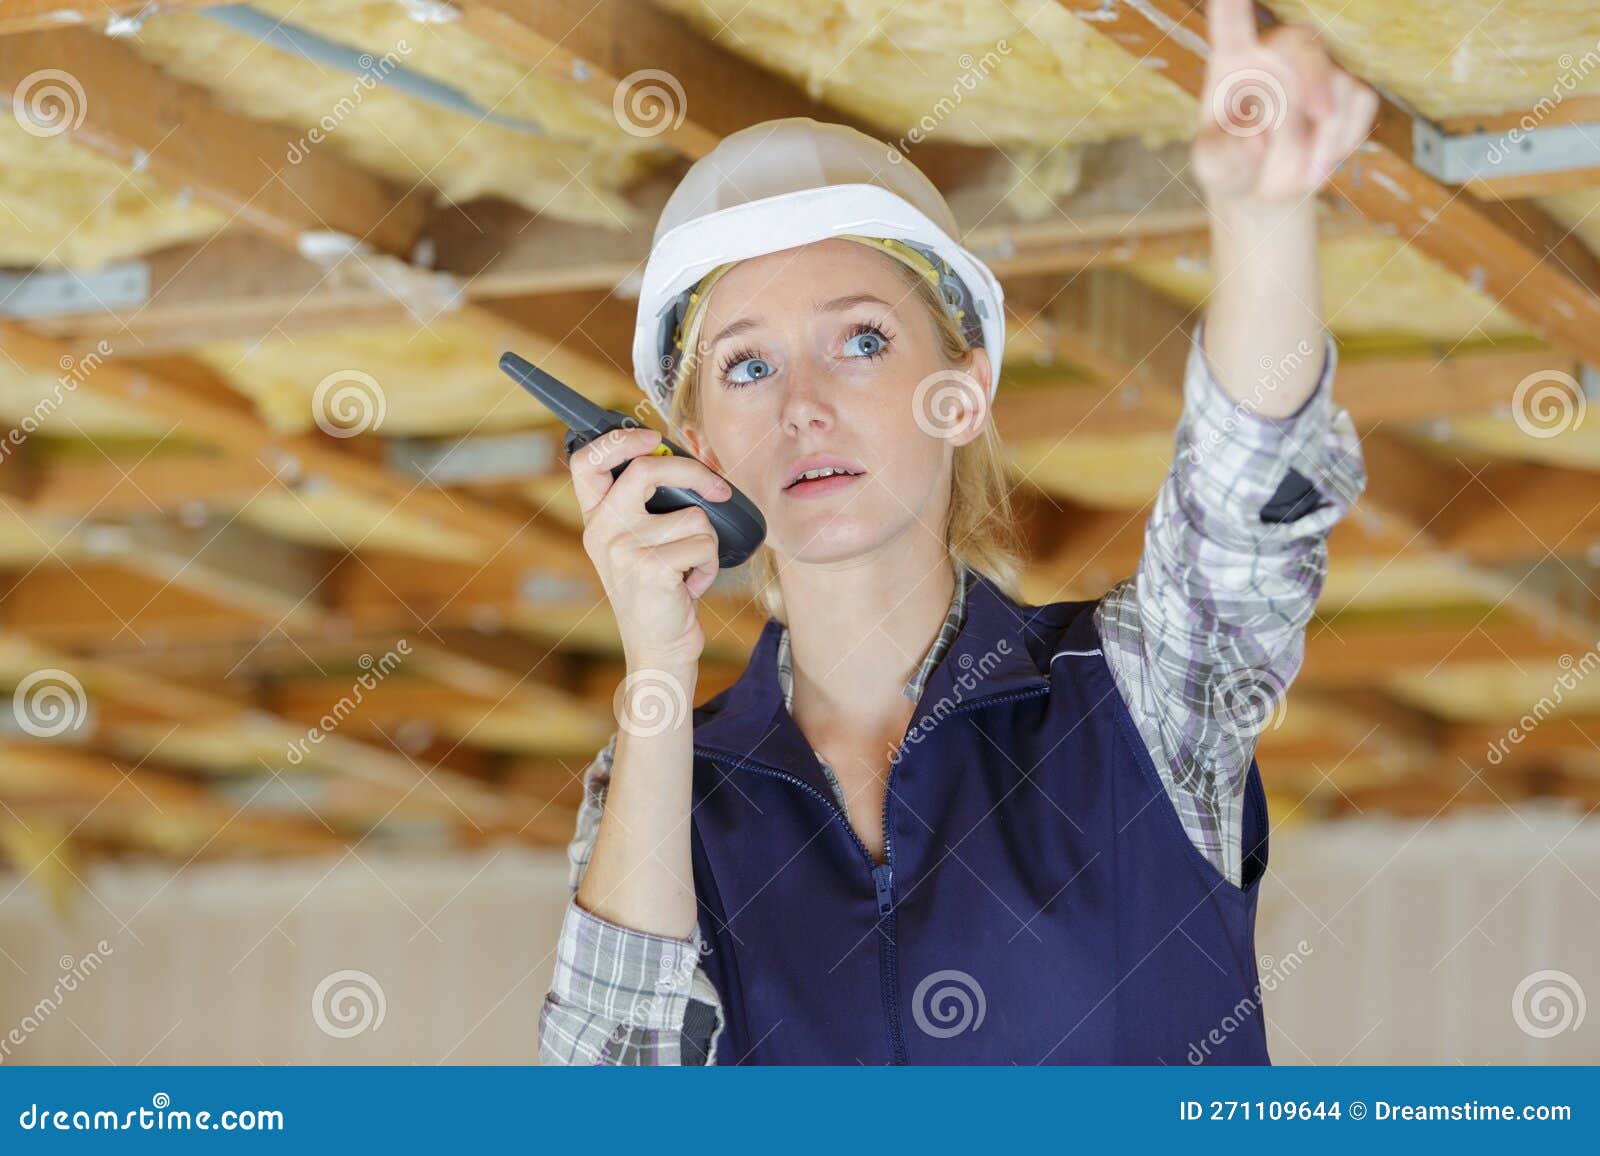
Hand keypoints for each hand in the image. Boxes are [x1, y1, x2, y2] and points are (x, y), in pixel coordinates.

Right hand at [570, 426, 731, 669]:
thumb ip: (648, 506)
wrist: (658, 650)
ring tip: (689, 567)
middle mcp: (602, 531)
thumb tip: (691, 459)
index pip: (586, 461)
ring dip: (706, 541)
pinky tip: (690, 586)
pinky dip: (708, 566)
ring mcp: (625, 550)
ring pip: (694, 515)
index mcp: (596, 520)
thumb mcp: (640, 545)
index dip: (619, 439)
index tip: (652, 438)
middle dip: (693, 473)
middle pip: (647, 469)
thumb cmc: (659, 593)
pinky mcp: (652, 569)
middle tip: (717, 488)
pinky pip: (703, 543)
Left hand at [1191, 0, 1378, 202]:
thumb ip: (1222, 156)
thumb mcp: (1214, 169)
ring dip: (1324, 137)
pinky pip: (1359, 104)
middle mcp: (1275, 52)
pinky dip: (1343, 141)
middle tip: (1321, 115)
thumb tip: (1256, 140)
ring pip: (1336, 84)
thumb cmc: (1231, 165)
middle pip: (1301, 44)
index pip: (1230, 20)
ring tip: (1302, 176)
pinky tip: (1321, 164)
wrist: (1264, 186)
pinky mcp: (1348, 88)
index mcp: (1232, 60)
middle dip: (1314, 78)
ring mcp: (1315, 67)